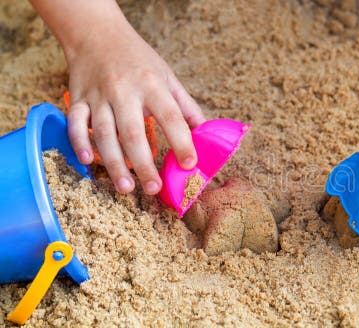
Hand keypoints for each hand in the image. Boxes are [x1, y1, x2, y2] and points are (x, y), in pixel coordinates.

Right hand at [62, 14, 204, 194]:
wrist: (97, 34)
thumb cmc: (138, 60)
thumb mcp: (167, 77)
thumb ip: (186, 106)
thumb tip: (206, 133)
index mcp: (152, 85)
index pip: (171, 116)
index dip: (181, 141)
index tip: (190, 164)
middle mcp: (124, 91)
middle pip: (133, 132)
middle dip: (144, 164)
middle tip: (154, 189)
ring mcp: (98, 96)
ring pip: (104, 134)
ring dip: (115, 163)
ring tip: (127, 188)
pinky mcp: (77, 99)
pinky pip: (75, 124)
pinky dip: (80, 143)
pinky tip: (89, 161)